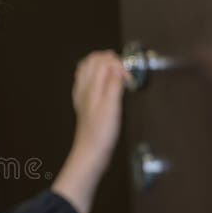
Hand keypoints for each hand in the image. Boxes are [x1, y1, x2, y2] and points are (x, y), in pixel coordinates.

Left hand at [71, 50, 131, 173]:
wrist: (90, 152)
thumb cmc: (101, 133)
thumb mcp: (112, 106)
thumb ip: (114, 84)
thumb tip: (118, 68)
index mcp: (90, 86)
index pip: (102, 60)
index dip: (119, 64)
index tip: (129, 78)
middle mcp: (83, 88)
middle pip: (93, 60)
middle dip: (110, 60)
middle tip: (124, 71)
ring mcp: (82, 95)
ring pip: (88, 69)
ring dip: (103, 66)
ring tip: (117, 73)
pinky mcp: (84, 103)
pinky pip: (86, 81)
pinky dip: (96, 76)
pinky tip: (105, 84)